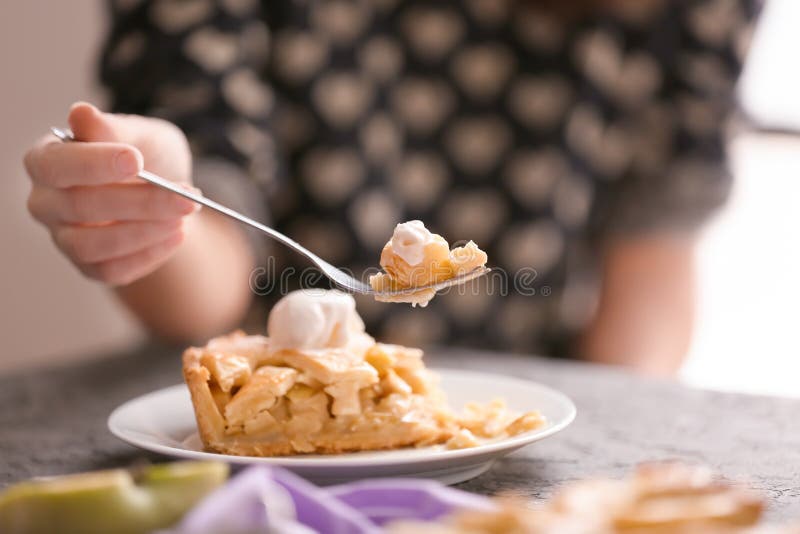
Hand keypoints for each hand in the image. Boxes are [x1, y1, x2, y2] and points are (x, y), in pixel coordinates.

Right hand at [24, 102, 198, 285]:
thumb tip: (81, 113)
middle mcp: (46, 202)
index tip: (136, 159)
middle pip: (81, 207)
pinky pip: (112, 271)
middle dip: (142, 202)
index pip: (56, 166)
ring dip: (147, 232)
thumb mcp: (141, 134)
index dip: (94, 164)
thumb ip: (114, 129)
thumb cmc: (146, 156)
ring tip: (185, 216)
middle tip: (188, 196)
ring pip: (92, 246)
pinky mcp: (88, 266)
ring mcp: (64, 238)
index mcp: (47, 160)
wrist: (168, 194)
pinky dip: (149, 254)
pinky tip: (178, 235)